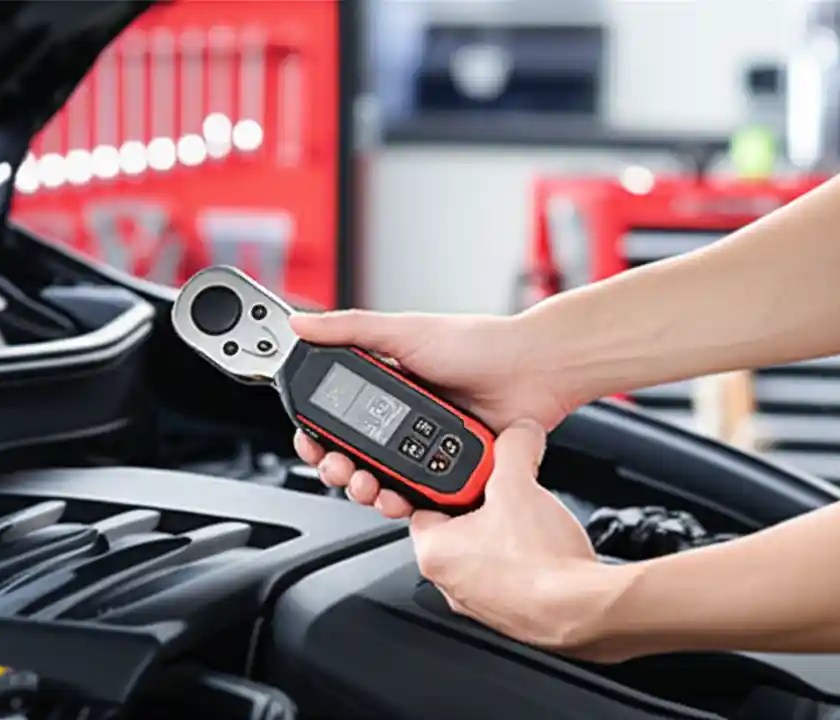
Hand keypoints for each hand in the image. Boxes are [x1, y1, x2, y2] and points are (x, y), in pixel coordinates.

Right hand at [289, 310, 574, 517]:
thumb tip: (303, 325)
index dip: (318, 435)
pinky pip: (421, 496)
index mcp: (387, 386)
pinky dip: (406, 502)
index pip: (338, 418)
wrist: (536, 369)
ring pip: (383, 482)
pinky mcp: (451, 471)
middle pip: (355, 457)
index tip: (311, 443)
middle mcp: (405, 418)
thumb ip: (350, 330)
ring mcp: (427, 447)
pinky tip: (402, 499)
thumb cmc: (480, 344)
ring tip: (370, 488)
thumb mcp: (406, 331)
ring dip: (368, 491)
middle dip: (338, 470)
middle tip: (340, 470)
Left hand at [409, 420, 625, 656]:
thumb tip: (518, 432)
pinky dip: (524, 558)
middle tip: (507, 491)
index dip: (451, 481)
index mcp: (434, 552)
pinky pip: (509, 575)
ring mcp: (478, 602)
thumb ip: (513, 447)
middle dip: (483, 505)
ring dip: (504, 531)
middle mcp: (448, 582)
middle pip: (457, 526)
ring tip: (531, 519)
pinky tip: (545, 546)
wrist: (585, 609)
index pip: (425, 503)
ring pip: (485, 551)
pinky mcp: (509, 613)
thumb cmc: (542, 563)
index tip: (472, 470)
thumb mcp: (519, 484)